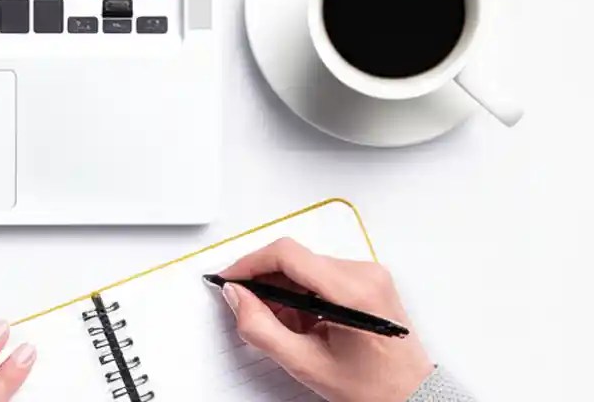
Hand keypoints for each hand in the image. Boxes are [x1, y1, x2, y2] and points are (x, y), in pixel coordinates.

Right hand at [216, 239, 433, 401]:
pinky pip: (321, 272)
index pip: (288, 254)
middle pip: (295, 258)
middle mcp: (365, 274)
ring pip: (305, 265)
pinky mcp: (368, 278)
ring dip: (284, 289)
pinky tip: (303, 320)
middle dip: (266, 281)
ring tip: (285, 324)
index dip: (250, 262)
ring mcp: (369, 273)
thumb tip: (237, 298)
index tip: (231, 278)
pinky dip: (302, 291)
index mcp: (353, 292)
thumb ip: (262, 330)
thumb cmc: (373, 387)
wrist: (411, 395)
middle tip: (251, 309)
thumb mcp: (307, 365)